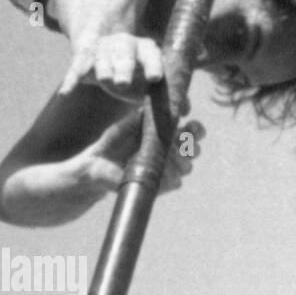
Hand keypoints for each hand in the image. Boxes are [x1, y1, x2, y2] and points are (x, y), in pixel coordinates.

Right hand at [61, 32, 164, 102]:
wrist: (109, 53)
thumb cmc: (138, 74)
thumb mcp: (151, 80)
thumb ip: (166, 94)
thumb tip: (187, 109)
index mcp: (146, 48)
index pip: (151, 55)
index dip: (153, 66)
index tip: (154, 79)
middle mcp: (124, 43)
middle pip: (124, 53)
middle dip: (124, 67)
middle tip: (123, 83)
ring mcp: (102, 48)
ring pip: (101, 58)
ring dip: (103, 69)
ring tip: (105, 80)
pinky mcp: (83, 56)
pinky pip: (76, 68)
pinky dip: (71, 81)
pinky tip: (65, 93)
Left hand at [83, 109, 205, 194]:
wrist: (98, 165)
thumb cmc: (113, 141)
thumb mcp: (124, 126)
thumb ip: (139, 118)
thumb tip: (151, 108)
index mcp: (167, 136)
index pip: (192, 132)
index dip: (196, 129)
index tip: (190, 124)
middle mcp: (171, 153)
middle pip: (195, 150)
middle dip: (193, 145)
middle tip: (182, 141)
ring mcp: (167, 170)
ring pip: (187, 167)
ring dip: (182, 160)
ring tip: (169, 155)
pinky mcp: (161, 186)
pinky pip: (174, 182)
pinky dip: (170, 176)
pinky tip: (160, 171)